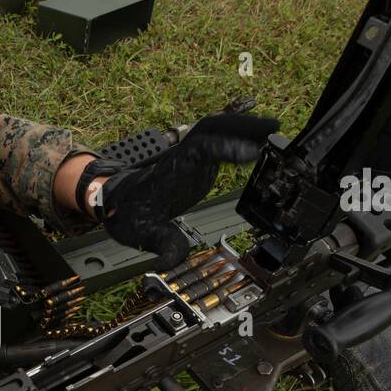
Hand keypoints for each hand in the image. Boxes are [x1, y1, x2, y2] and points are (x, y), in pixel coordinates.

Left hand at [95, 113, 279, 263]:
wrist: (117, 202)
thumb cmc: (129, 215)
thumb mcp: (144, 234)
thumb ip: (162, 246)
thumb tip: (169, 264)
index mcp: (173, 170)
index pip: (202, 149)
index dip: (227, 147)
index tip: (252, 151)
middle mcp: (183, 157)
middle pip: (213, 129)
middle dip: (242, 126)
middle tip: (273, 130)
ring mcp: (190, 158)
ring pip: (216, 131)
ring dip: (242, 128)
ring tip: (272, 131)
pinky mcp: (197, 163)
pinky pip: (218, 143)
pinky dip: (238, 138)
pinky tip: (257, 141)